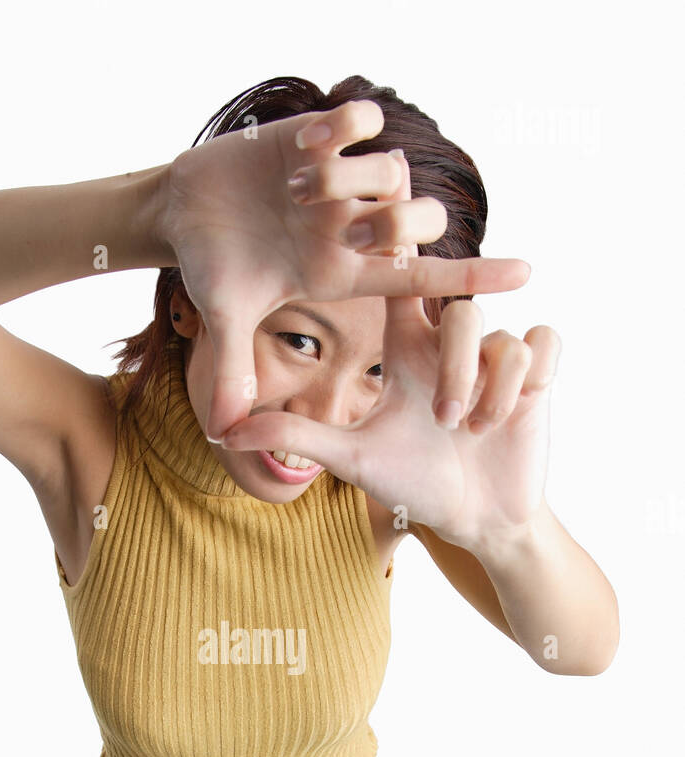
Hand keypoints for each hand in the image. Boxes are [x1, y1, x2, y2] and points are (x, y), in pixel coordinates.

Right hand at [160, 101, 530, 439]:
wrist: (182, 206)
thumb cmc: (211, 264)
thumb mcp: (225, 317)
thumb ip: (233, 372)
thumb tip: (222, 433)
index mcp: (345, 272)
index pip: (423, 279)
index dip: (475, 276)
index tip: (526, 274)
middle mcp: (354, 227)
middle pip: (420, 222)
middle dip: (393, 224)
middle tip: (341, 228)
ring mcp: (345, 181)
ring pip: (393, 172)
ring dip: (347, 179)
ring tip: (296, 189)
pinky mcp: (326, 133)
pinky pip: (364, 121)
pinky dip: (342, 129)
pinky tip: (304, 146)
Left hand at [219, 151, 559, 552]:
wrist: (474, 520)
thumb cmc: (412, 485)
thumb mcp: (350, 457)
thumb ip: (292, 434)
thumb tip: (222, 428)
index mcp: (408, 346)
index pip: (400, 276)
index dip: (395, 247)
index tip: (384, 231)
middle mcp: (450, 340)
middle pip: (451, 293)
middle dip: (449, 339)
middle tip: (439, 406)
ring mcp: (497, 354)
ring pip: (490, 327)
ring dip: (475, 381)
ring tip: (461, 429)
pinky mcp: (539, 373)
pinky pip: (539, 343)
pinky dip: (522, 381)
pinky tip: (504, 417)